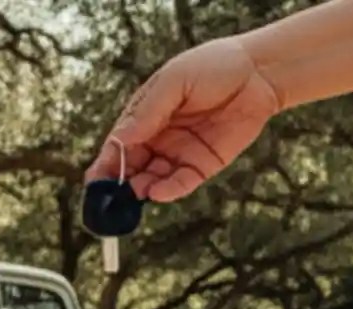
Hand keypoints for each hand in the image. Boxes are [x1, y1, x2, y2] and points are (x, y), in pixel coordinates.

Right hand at [85, 37, 282, 202]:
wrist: (259, 72)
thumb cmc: (213, 66)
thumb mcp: (173, 81)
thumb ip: (148, 111)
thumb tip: (120, 139)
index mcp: (143, 116)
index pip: (117, 145)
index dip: (104, 164)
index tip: (94, 181)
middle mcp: (157, 138)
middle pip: (130, 168)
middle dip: (118, 184)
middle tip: (110, 197)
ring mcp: (178, 153)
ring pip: (152, 180)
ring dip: (141, 189)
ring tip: (136, 192)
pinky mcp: (202, 165)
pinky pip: (181, 183)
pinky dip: (169, 191)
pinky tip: (159, 193)